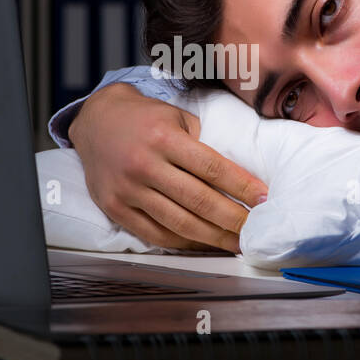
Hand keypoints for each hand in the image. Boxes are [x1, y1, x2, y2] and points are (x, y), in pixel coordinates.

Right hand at [68, 83, 268, 252]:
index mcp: (163, 138)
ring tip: (236, 242)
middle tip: (257, 229)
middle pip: (199, 201)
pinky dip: (182, 242)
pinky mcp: (114, 208)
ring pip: (179, 223)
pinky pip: (154, 233)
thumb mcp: (176, 117)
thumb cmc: (145, 118)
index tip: (264, 200)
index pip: (212, 168)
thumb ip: (201, 145)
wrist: (96, 120)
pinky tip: (203, 242)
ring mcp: (127, 190)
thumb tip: (237, 178)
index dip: (242, 187)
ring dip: (213, 237)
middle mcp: (144, 165)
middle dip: (234, 219)